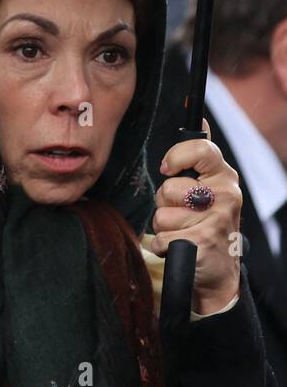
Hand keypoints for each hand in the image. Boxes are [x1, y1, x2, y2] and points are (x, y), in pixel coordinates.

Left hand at [149, 119, 242, 315]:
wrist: (216, 270)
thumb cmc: (204, 222)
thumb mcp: (207, 186)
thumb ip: (198, 157)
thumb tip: (198, 117)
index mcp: (224, 177)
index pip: (201, 149)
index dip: (176, 157)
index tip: (167, 170)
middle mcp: (226, 195)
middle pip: (168, 188)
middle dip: (164, 203)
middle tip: (181, 213)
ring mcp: (216, 219)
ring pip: (161, 215)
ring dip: (163, 227)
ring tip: (182, 231)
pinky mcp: (203, 242)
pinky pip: (161, 238)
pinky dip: (163, 246)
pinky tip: (180, 247)